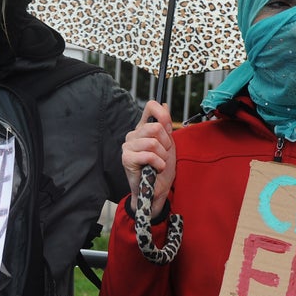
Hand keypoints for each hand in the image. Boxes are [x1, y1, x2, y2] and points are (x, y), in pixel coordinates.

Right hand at [122, 100, 175, 214]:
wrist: (155, 191)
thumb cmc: (160, 169)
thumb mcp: (168, 145)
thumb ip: (165, 126)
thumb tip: (165, 104)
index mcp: (143, 128)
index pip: (151, 107)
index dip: (163, 115)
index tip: (168, 130)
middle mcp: (134, 134)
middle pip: (156, 127)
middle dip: (166, 143)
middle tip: (164, 154)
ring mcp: (128, 146)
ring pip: (153, 142)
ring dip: (162, 156)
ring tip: (159, 163)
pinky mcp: (127, 159)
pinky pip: (149, 155)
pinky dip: (158, 164)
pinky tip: (156, 169)